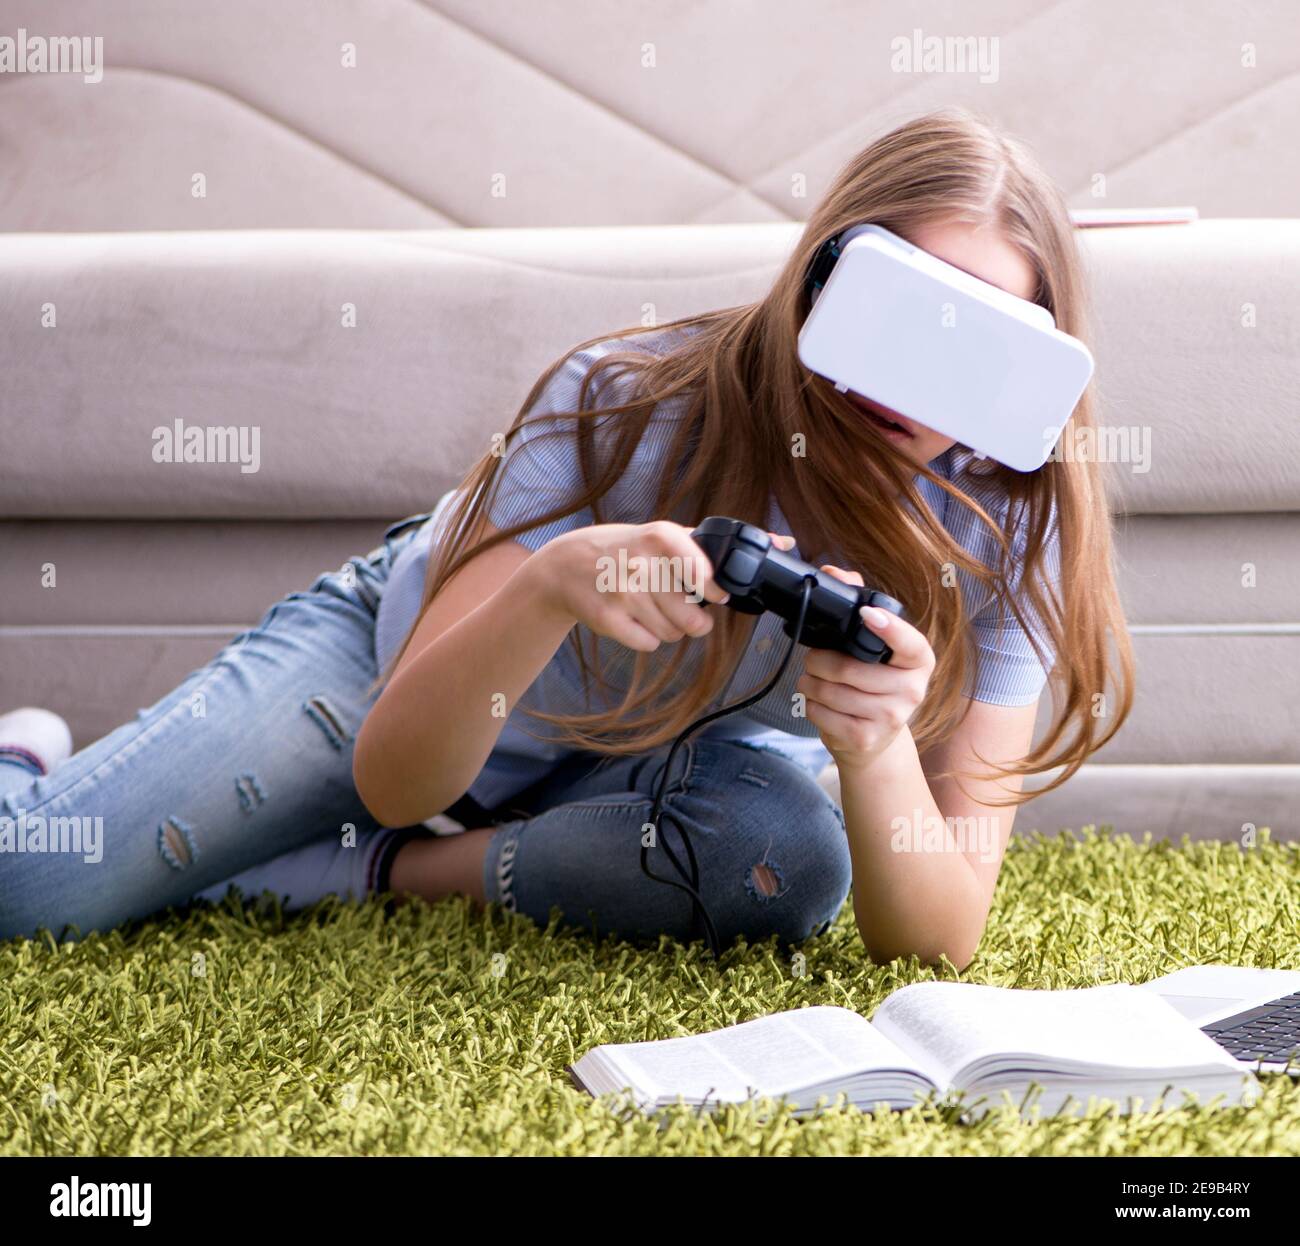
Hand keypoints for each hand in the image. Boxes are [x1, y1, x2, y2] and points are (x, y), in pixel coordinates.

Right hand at [535, 521, 730, 650]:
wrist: (564, 567)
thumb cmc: (620, 549)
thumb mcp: (654, 532)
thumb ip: (701, 542)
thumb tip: (766, 545)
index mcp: (660, 537)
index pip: (702, 572)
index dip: (714, 591)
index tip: (716, 595)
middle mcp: (642, 564)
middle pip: (694, 618)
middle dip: (696, 621)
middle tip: (688, 614)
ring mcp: (623, 593)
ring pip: (673, 634)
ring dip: (670, 629)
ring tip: (653, 611)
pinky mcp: (608, 619)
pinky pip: (649, 643)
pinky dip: (647, 638)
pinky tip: (635, 620)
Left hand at [794, 561, 934, 770]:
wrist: (876, 740)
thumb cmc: (873, 683)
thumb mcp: (874, 648)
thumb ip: (858, 604)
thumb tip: (833, 572)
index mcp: (920, 660)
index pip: (909, 642)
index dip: (888, 627)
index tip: (866, 614)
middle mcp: (912, 690)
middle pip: (850, 669)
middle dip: (819, 660)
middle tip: (813, 659)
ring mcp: (891, 717)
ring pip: (831, 691)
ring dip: (810, 683)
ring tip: (812, 679)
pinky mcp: (866, 739)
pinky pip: (823, 714)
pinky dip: (810, 705)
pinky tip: (817, 702)